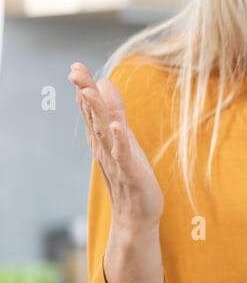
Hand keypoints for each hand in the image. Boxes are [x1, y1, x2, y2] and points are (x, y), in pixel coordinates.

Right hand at [69, 62, 163, 228]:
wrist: (136, 215)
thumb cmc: (131, 175)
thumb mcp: (123, 138)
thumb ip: (114, 112)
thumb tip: (104, 83)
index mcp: (102, 139)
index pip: (90, 110)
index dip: (84, 88)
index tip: (76, 66)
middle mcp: (104, 147)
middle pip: (92, 116)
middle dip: (85, 93)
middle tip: (74, 71)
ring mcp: (115, 160)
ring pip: (104, 131)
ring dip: (97, 111)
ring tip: (89, 91)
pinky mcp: (130, 172)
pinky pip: (122, 154)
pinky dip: (118, 140)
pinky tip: (115, 126)